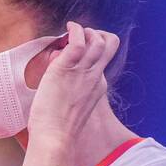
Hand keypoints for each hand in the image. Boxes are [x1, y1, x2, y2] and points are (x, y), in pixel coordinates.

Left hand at [26, 22, 119, 143]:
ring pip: (98, 41)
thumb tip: (56, 68)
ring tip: (73, 31)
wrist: (55, 137)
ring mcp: (83, 72)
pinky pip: (78, 41)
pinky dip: (75, 30)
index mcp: (97, 87)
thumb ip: (69, 88)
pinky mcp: (67, 68)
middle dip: (98, 33)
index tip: (76, 50)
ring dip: (86, 31)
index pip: (102, 61)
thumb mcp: (71, 106)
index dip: (91, 51)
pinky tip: (68, 28)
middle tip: (82, 35)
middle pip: (110, 45)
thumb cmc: (57, 128)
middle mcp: (95, 77)